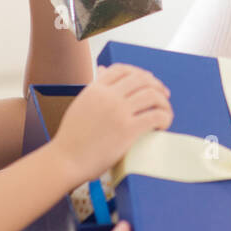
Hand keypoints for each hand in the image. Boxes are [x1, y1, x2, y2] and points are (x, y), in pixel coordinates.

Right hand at [50, 63, 171, 182]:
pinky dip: (165, 117)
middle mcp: (108, 96)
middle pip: (141, 79)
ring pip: (152, 95)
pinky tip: (162, 126)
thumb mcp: (80, 105)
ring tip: (165, 113)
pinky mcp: (128, 129)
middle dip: (156, 85)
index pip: (122, 69)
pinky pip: (155, 116)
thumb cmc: (71, 138)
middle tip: (164, 96)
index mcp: (95, 89)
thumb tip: (103, 70)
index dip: (139, 73)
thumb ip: (94, 89)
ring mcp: (118, 111)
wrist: (66, 160)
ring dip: (163, 102)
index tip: (148, 82)